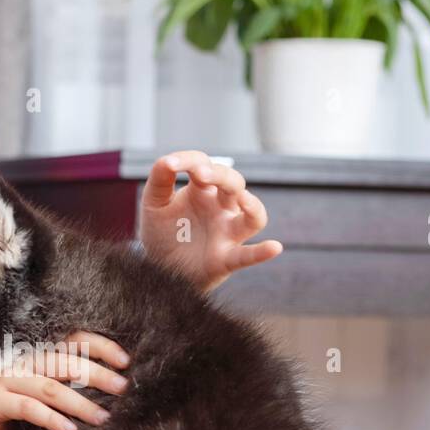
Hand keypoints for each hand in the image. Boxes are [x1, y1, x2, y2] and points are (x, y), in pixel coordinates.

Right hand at [0, 331, 129, 429]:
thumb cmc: (11, 420)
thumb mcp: (42, 401)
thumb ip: (66, 390)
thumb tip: (109, 394)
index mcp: (38, 358)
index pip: (72, 342)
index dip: (100, 347)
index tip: (125, 362)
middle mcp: (23, 364)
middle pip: (66, 362)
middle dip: (97, 374)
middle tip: (122, 388)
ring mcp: (7, 381)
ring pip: (51, 386)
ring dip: (80, 402)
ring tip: (102, 417)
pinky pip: (29, 408)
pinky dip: (52, 418)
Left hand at [138, 150, 282, 292]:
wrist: (159, 269)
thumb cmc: (162, 232)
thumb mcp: (154, 203)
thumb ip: (160, 180)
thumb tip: (167, 160)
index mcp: (203, 190)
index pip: (205, 165)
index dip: (190, 161)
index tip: (171, 166)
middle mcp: (221, 207)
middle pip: (234, 184)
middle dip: (221, 175)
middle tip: (200, 174)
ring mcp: (227, 232)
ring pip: (253, 216)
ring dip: (252, 206)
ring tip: (242, 200)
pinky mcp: (227, 258)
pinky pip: (248, 255)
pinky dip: (262, 252)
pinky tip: (274, 247)